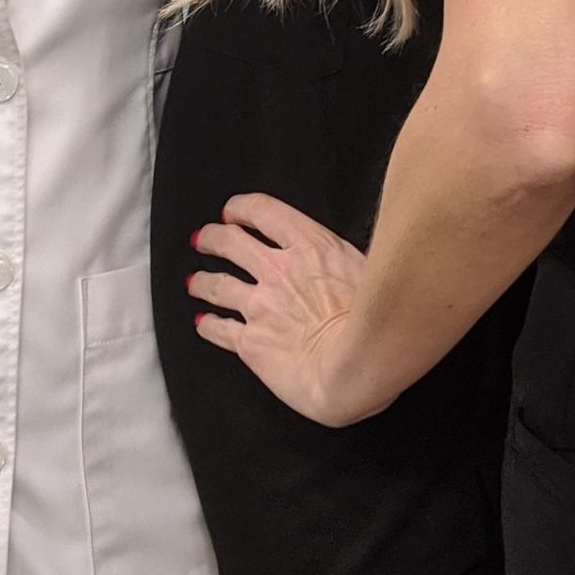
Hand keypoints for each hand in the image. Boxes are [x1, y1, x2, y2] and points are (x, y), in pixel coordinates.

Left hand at [189, 191, 381, 426]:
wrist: (358, 366)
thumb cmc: (379, 321)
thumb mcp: (369, 270)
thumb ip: (342, 261)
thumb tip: (340, 261)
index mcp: (311, 246)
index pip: (264, 212)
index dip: (241, 208)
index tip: (233, 211)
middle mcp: (278, 270)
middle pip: (231, 242)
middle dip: (213, 237)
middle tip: (204, 239)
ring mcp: (260, 305)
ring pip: (217, 284)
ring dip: (202, 281)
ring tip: (195, 282)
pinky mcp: (250, 341)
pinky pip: (219, 329)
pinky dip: (207, 324)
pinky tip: (203, 323)